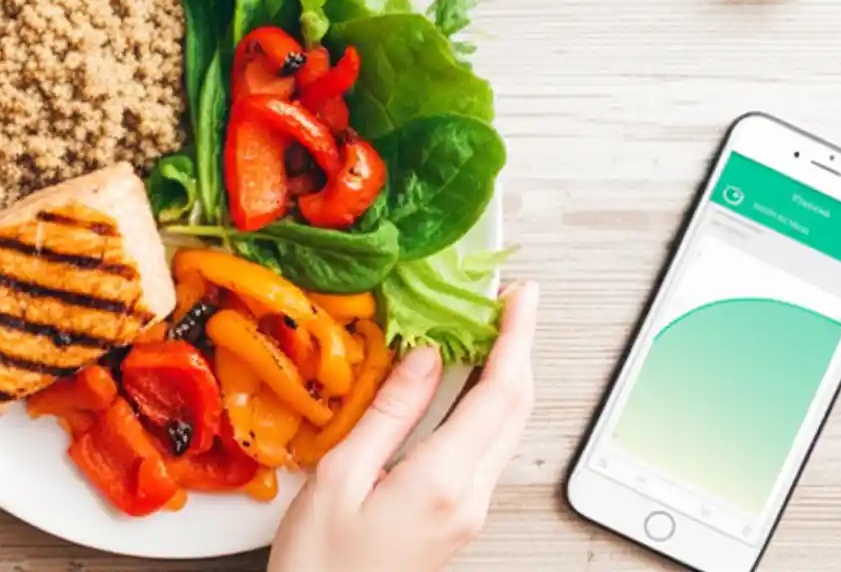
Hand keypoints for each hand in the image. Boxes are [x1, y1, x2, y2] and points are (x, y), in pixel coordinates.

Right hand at [269, 282, 538, 571]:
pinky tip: (468, 386)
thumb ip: (389, 412)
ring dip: (506, 374)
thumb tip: (423, 358)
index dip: (514, 336)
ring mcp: (470, 510)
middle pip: (516, 408)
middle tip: (509, 302)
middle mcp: (470, 497)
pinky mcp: (459, 516)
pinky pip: (487, 447)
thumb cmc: (321, 567)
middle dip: (519, 347)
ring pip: (506, 428)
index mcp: (443, 481)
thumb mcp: (340, 477)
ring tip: (489, 331)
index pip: (499, 393)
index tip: (518, 295)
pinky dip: (487, 405)